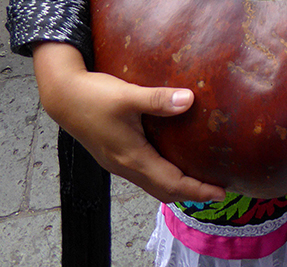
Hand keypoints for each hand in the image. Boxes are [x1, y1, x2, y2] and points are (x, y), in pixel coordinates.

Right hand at [34, 43, 225, 202]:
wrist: (63, 96)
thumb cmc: (94, 96)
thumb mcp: (128, 95)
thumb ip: (158, 99)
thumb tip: (189, 99)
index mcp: (132, 158)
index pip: (172, 183)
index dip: (198, 190)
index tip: (221, 192)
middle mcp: (126, 166)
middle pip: (163, 190)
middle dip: (191, 193)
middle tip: (216, 187)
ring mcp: (118, 162)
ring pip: (152, 184)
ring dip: (176, 185)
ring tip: (199, 176)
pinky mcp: (114, 154)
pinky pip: (144, 174)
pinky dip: (163, 174)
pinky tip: (172, 158)